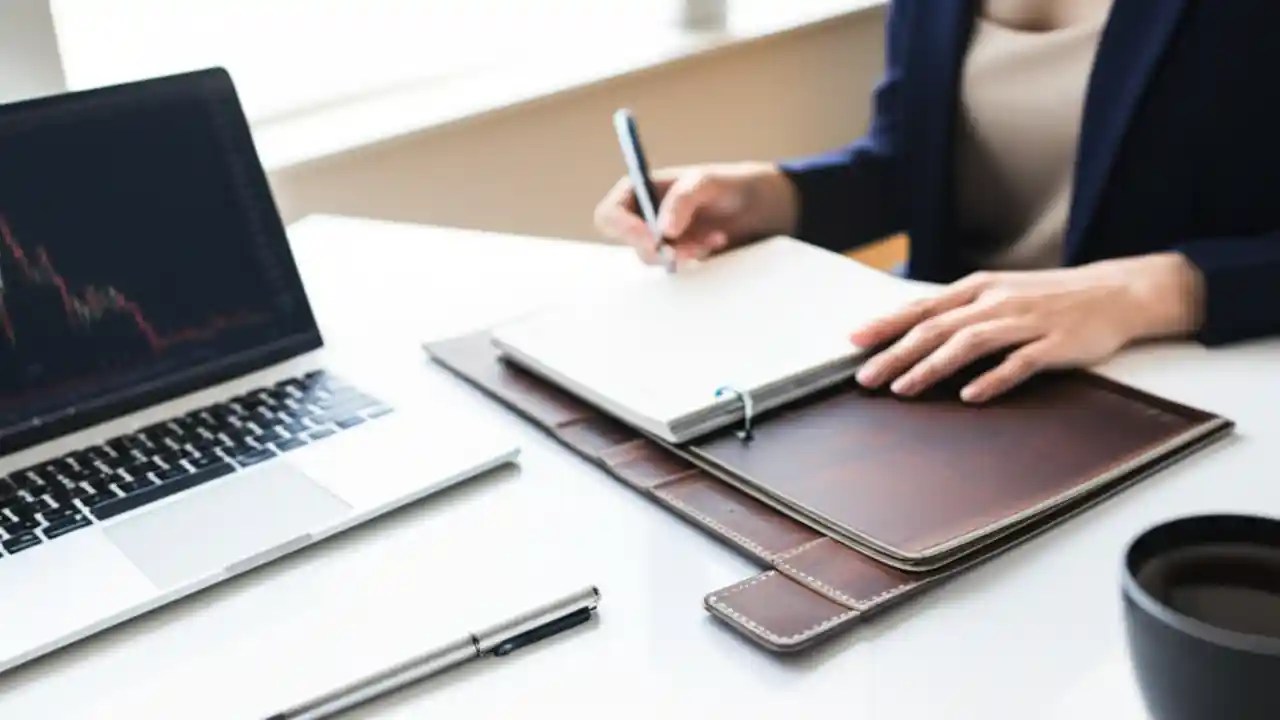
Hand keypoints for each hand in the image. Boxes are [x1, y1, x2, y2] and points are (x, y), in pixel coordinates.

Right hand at [593, 161, 798, 264]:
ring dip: (683, 253)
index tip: (653, 239)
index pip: (610, 215)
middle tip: (687, 247)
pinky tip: (716, 243)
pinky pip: (676, 268)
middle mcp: (643, 218)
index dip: (624, 229)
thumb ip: (683, 199)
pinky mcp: (677, 258)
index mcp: (638, 191)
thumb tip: (663, 231)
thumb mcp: (707, 182)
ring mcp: (660, 240)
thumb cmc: (725, 184)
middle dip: (659, 248)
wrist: (755, 206)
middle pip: (631, 243)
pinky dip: (695, 259)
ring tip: (713, 238)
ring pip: (655, 259)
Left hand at [851, 253, 1205, 402]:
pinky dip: (993, 378)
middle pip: (937, 328)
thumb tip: (912, 332)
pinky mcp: (1054, 343)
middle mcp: (996, 301)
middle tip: (866, 377)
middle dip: (897, 353)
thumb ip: (959, 311)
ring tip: (903, 388)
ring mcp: (1026, 321)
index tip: (855, 341)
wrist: (1116, 291)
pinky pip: (1019, 362)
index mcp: (979, 288)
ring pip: (969, 343)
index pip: (923, 308)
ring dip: (932, 367)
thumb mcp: (999, 293)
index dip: (886, 324)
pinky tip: (971, 395)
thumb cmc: (1049, 297)